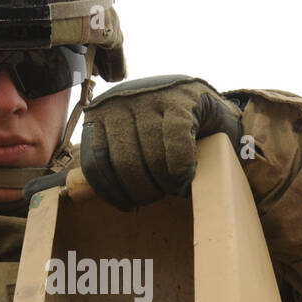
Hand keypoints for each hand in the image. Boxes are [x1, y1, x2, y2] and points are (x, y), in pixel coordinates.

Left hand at [79, 75, 243, 210]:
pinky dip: (182, 169)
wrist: (205, 100)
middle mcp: (120, 100)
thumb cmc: (162, 128)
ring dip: (165, 184)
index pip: (95, 163)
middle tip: (157, 195)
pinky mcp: (180, 100)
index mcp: (101, 112)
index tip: (127, 204)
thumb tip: (97, 196)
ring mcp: (150, 96)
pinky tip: (186, 178)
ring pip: (152, 157)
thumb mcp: (130, 137)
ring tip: (174, 187)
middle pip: (125, 164)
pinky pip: (177, 145)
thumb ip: (112, 158)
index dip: (112, 192)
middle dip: (143, 190)